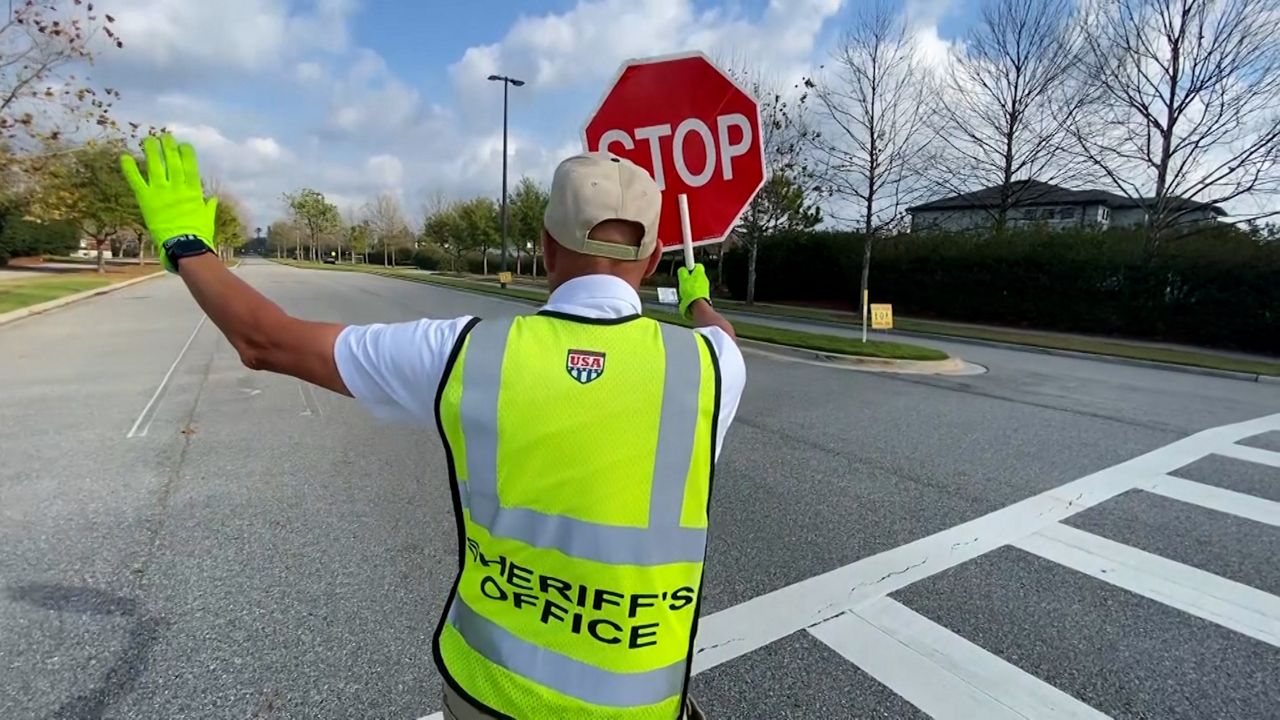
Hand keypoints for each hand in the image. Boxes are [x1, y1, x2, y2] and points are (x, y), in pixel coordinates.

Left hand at [120, 134, 217, 271]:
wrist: (184, 244)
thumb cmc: (199, 233)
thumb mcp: (207, 218)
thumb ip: (209, 206)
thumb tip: (214, 200)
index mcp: (193, 191)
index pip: (190, 166)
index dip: (186, 154)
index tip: (183, 144)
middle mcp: (177, 187)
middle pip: (172, 162)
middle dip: (169, 148)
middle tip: (165, 136)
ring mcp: (161, 192)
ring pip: (155, 167)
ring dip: (151, 152)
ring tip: (148, 140)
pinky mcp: (146, 199)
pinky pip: (136, 181)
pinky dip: (129, 169)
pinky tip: (124, 157)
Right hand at [677, 263, 710, 318]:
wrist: (698, 305)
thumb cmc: (692, 292)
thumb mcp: (683, 279)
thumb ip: (682, 272)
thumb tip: (682, 269)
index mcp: (700, 273)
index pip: (697, 265)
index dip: (690, 266)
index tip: (686, 269)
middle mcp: (704, 279)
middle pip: (696, 275)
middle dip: (689, 278)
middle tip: (683, 281)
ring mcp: (705, 288)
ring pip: (696, 284)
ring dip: (690, 286)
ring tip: (685, 291)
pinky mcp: (704, 295)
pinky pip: (697, 292)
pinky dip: (692, 293)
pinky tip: (688, 297)